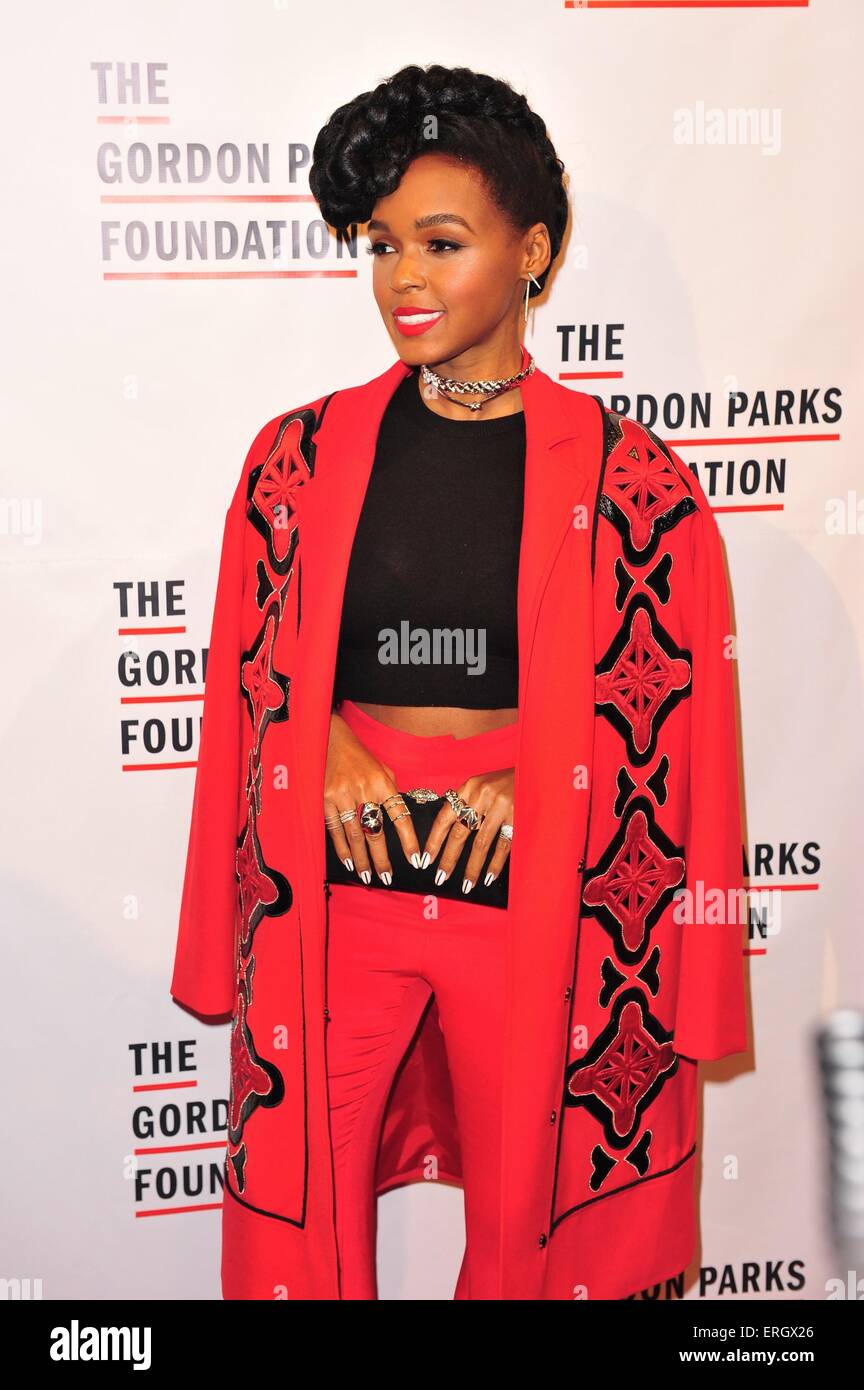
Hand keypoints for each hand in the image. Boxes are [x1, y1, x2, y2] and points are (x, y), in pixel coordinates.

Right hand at [323, 711, 422, 884]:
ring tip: (367, 877)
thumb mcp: (382, 768)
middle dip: (382, 859)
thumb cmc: (360, 757)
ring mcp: (342, 796)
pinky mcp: (325, 800)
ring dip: (361, 860)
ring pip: (354, 836)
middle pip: (375, 832)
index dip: (409, 840)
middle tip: (388, 879)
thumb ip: (391, 792)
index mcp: (382, 782)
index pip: (400, 815)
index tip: (416, 860)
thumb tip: (399, 818)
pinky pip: (335, 830)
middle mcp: (364, 790)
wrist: (330, 740)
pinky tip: (349, 863)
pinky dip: (342, 849)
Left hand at [421, 768, 513, 893]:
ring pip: (481, 843)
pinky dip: (495, 864)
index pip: (444, 816)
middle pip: (459, 833)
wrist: (538, 770)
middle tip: (440, 877)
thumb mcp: (483, 785)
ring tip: (467, 885)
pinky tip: (488, 877)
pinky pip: (503, 846)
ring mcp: (500, 806)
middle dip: (449, 859)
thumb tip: (447, 832)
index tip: (425, 860)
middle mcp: (481, 794)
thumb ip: (467, 802)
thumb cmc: (508, 781)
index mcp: (469, 786)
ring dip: (472, 868)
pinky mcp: (517, 816)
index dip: (434, 840)